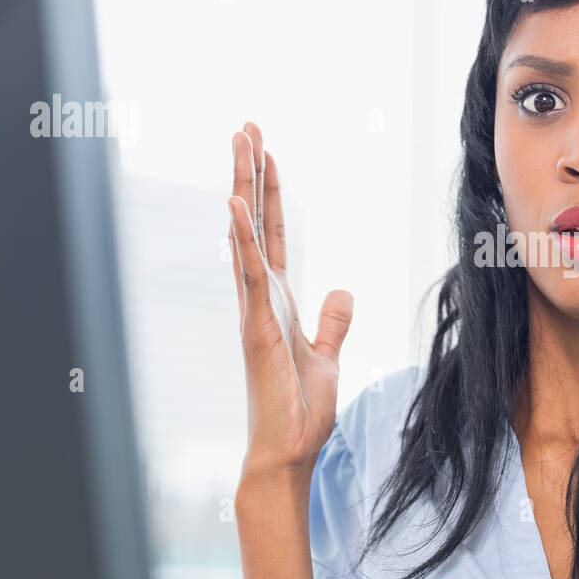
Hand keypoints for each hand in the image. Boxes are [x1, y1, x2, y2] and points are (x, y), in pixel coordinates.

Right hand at [228, 121, 353, 480]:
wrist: (288, 451)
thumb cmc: (300, 410)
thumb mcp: (326, 356)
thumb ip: (332, 322)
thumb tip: (342, 291)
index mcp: (277, 301)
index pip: (272, 234)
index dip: (271, 192)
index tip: (267, 151)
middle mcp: (260, 298)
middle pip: (253, 223)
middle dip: (251, 174)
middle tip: (245, 127)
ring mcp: (254, 310)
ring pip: (245, 236)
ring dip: (243, 187)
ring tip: (240, 142)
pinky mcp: (256, 328)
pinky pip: (249, 274)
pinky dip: (242, 239)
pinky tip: (236, 204)